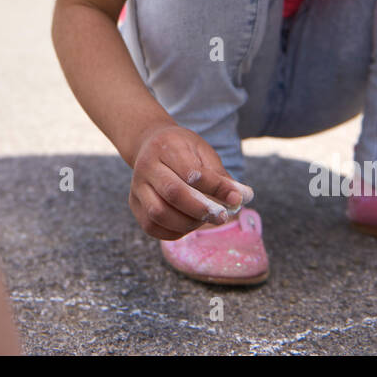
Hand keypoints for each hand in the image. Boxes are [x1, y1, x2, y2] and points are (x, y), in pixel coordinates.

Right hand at [129, 124, 253, 239]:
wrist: (149, 145)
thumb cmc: (183, 150)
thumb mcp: (203, 152)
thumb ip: (220, 176)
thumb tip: (241, 198)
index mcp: (166, 147)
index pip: (191, 172)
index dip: (216, 188)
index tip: (236, 199)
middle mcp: (146, 166)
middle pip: (173, 193)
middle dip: (201, 209)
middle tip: (222, 217)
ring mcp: (137, 186)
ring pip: (159, 213)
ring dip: (187, 223)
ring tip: (205, 220)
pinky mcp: (134, 204)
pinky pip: (152, 227)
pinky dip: (174, 231)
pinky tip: (189, 224)